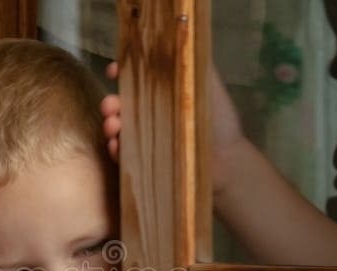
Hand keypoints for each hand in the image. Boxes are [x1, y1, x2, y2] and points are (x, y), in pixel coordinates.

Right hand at [99, 62, 244, 194]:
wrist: (227, 160)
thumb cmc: (219, 120)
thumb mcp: (207, 84)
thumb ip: (191, 64)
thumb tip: (173, 40)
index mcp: (160, 95)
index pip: (135, 81)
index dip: (122, 73)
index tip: (114, 71)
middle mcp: (150, 115)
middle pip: (120, 105)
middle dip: (110, 103)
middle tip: (110, 105)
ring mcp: (145, 139)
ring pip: (117, 130)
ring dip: (109, 125)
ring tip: (113, 126)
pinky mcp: (144, 162)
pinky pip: (122, 156)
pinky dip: (115, 150)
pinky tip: (117, 146)